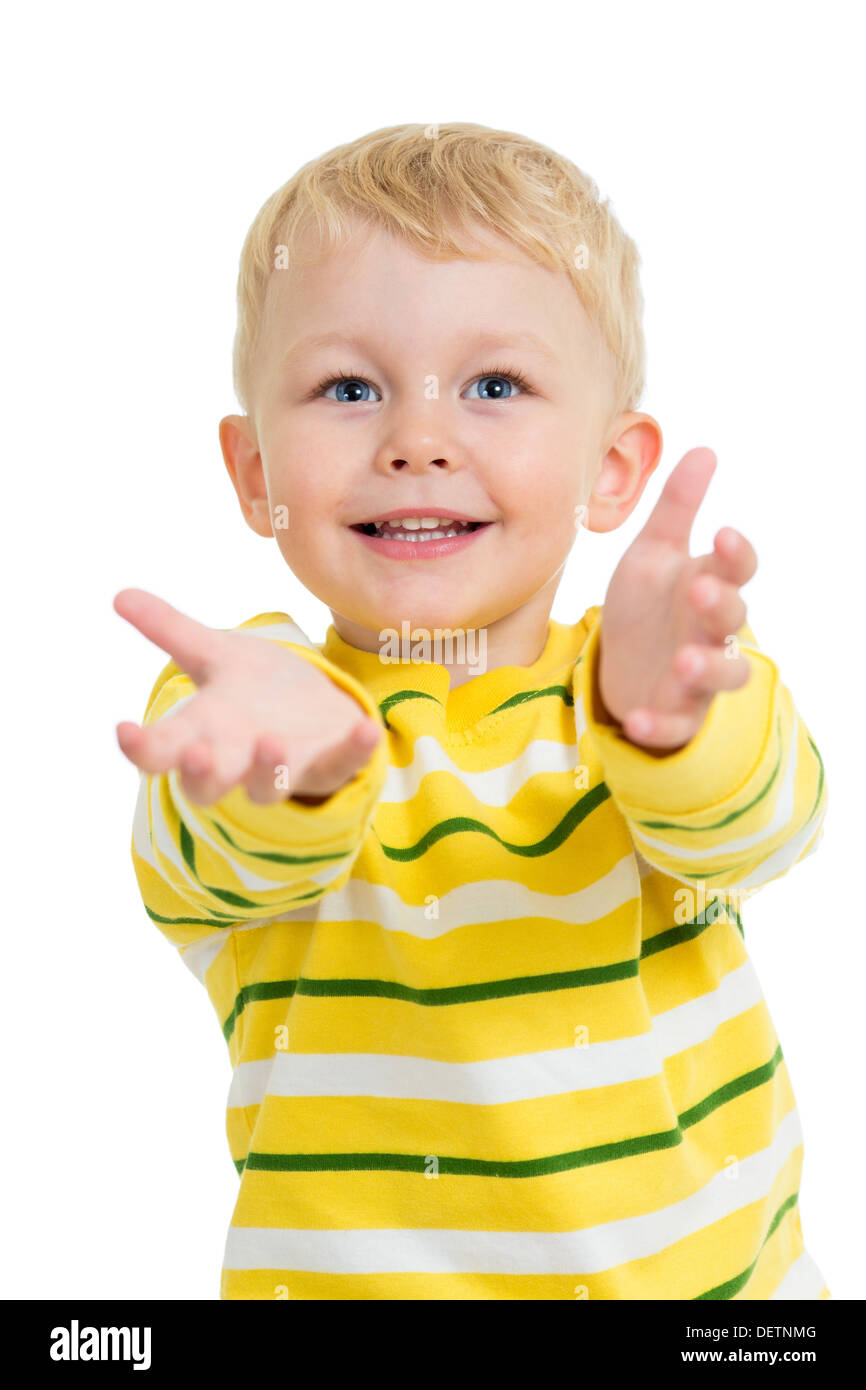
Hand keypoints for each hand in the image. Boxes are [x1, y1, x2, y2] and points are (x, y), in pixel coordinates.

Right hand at [113, 588, 382, 804]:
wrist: (315, 708)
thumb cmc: (255, 689)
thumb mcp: (214, 654)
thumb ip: (171, 629)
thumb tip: (121, 593)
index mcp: (202, 733)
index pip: (161, 751)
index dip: (141, 747)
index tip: (126, 731)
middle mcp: (237, 761)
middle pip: (207, 786)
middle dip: (201, 774)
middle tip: (196, 757)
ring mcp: (285, 768)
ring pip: (268, 788)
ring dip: (268, 770)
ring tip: (270, 744)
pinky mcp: (330, 763)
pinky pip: (342, 765)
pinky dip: (356, 752)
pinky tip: (368, 729)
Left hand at [597, 448, 756, 750]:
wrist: (621, 667)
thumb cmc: (647, 606)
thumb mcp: (653, 554)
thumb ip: (677, 509)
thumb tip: (704, 450)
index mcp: (707, 586)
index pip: (737, 569)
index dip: (735, 555)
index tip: (722, 534)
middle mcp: (711, 632)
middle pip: (733, 618)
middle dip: (721, 605)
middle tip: (699, 589)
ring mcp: (696, 678)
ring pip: (722, 677)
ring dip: (708, 668)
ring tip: (686, 659)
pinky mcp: (673, 716)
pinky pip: (674, 726)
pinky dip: (659, 725)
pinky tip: (638, 719)